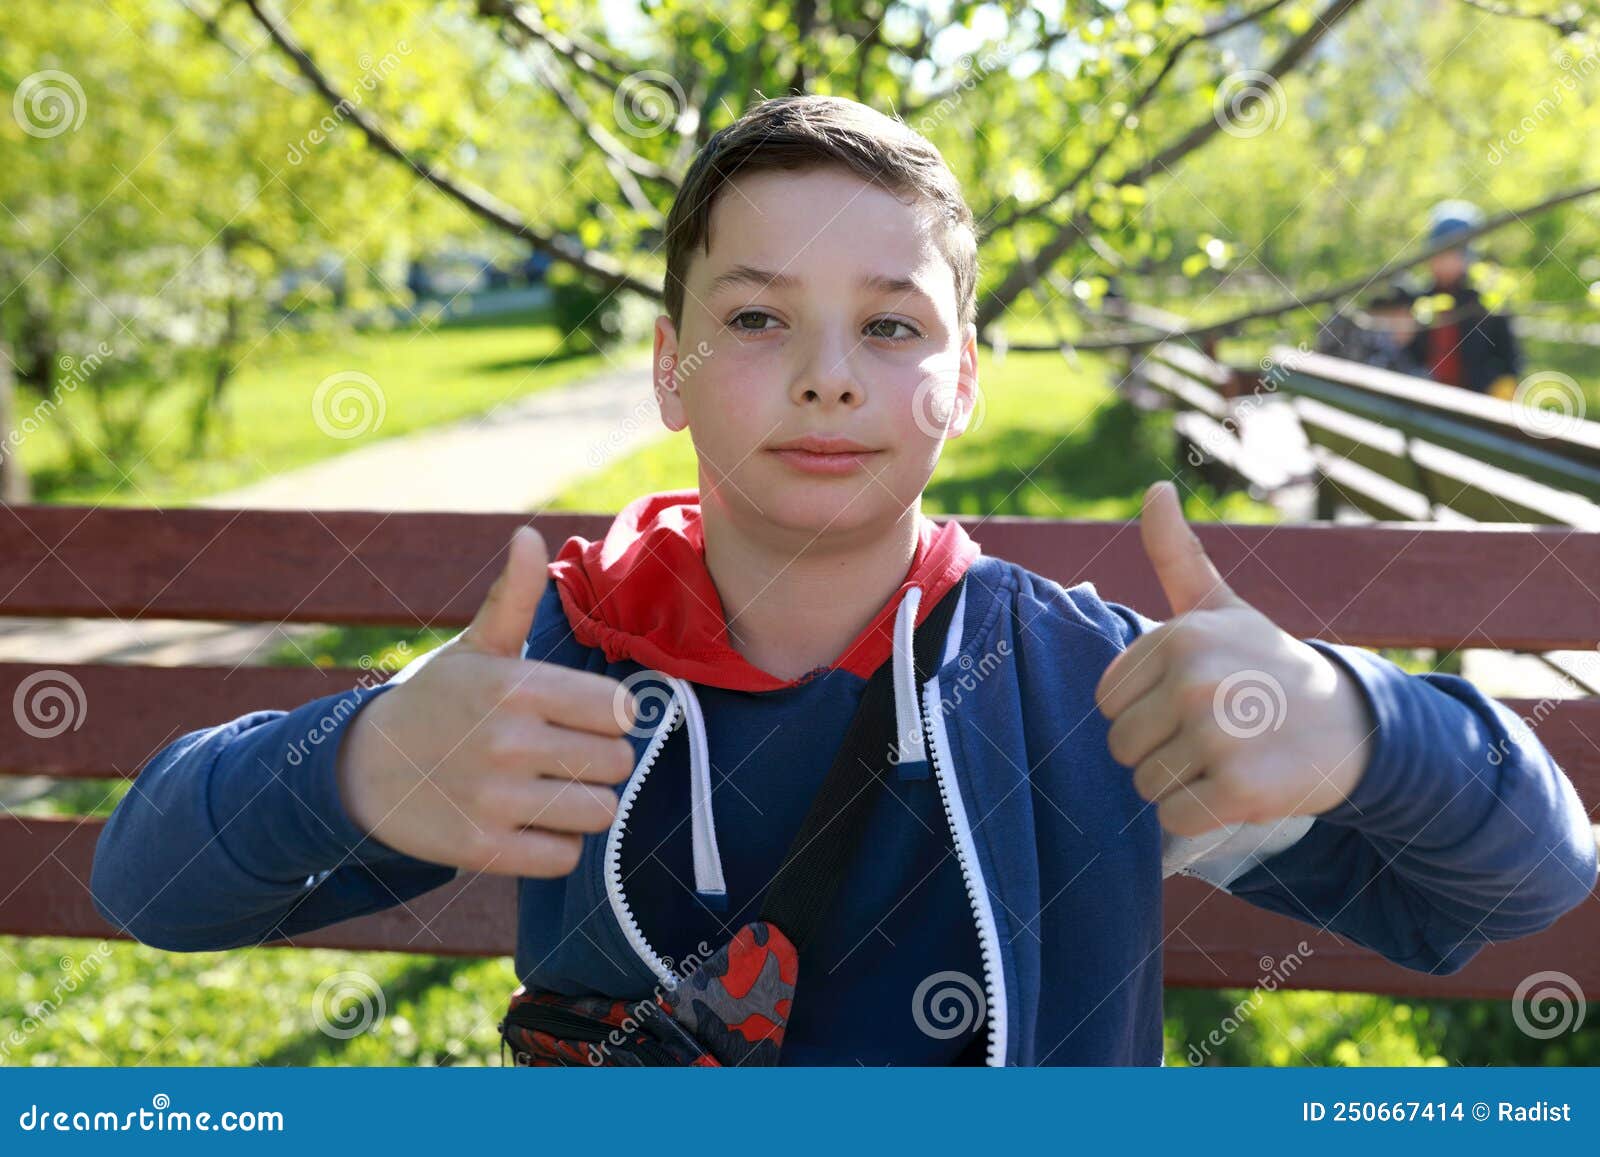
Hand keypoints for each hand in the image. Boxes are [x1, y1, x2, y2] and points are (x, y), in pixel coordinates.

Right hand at [334, 527, 638, 876]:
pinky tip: (528, 823)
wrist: (363, 770)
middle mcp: (507, 741)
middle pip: (617, 764)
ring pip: (599, 812)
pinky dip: (556, 845)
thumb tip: (528, 535)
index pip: (618, 710)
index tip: (584, 716)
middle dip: (599, 761)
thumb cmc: (439, 703)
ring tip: (548, 787)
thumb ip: (513, 597)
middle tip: (563, 754)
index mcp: (515, 685)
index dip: (609, 716)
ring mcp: (494, 799)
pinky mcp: (482, 850)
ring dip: (582, 804)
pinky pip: (564, 856)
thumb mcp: (475, 649)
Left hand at [1093, 482, 1374, 837]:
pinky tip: (1240, 789)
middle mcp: (1196, 679)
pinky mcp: (1241, 789)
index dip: (1145, 712)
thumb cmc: (1269, 666)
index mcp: (1181, 636)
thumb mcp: (1220, 607)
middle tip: (1215, 734)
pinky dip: (1201, 817)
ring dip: (1182, 784)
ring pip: (1146, 786)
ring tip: (1230, 757)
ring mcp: (1219, 734)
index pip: (1108, 703)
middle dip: (1160, 751)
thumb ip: (1176, 554)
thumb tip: (1155, 490)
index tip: (1191, 701)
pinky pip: (1175, 820)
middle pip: (1121, 747)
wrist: (1355, 725)